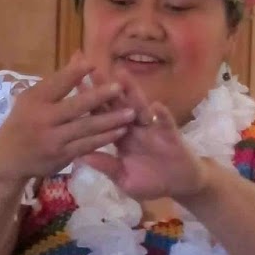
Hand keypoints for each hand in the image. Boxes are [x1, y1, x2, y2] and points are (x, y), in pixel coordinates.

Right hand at [0, 53, 136, 183]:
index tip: (94, 63)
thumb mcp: (32, 99)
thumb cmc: (23, 123)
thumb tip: (79, 55)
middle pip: (75, 106)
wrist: (8, 159)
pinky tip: (121, 131)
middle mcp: (43, 118)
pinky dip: (105, 138)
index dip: (75, 73)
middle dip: (99, 96)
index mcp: (34, 99)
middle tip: (120, 87)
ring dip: (110, 120)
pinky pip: (88, 145)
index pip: (57, 83)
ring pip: (86, 127)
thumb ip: (57, 81)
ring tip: (131, 112)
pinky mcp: (62, 155)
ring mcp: (53, 138)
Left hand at [82, 75, 204, 201]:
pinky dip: (162, 116)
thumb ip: (107, 166)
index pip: (101, 116)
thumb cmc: (151, 183)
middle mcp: (134, 128)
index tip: (74, 84)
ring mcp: (153, 129)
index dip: (89, 101)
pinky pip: (166, 124)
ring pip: (140, 108)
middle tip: (93, 69)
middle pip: (118, 105)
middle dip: (106, 87)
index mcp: (119, 137)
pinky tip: (156, 107)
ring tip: (122, 76)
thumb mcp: (125, 179)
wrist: (180, 185)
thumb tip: (81, 157)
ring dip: (132, 92)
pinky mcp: (171, 136)